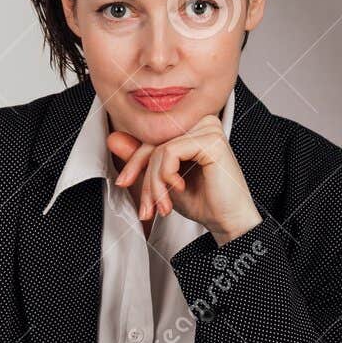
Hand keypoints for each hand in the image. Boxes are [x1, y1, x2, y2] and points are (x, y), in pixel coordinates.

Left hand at [108, 114, 261, 244]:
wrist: (228, 221)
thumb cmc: (202, 201)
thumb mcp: (162, 179)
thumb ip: (141, 158)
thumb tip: (113, 138)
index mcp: (191, 126)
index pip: (151, 135)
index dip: (134, 161)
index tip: (124, 183)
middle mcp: (201, 121)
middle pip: (153, 141)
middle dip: (144, 177)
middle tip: (147, 206)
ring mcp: (208, 128)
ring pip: (159, 149)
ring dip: (155, 183)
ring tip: (163, 205)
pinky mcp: (211, 140)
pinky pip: (170, 152)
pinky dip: (166, 176)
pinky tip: (179, 190)